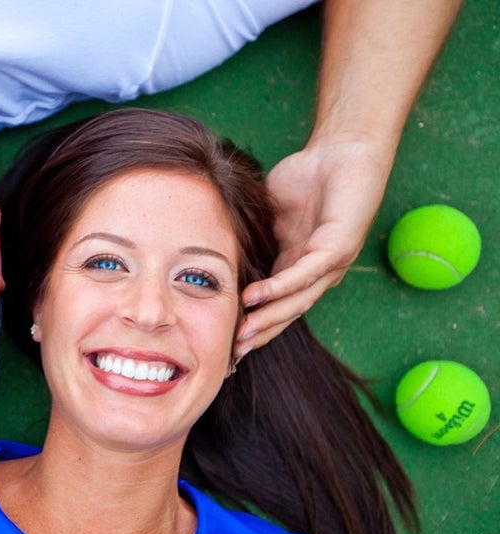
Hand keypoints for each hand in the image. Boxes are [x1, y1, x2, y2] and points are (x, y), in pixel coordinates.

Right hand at [236, 139, 392, 357]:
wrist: (344, 148)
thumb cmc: (308, 175)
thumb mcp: (271, 212)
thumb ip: (253, 235)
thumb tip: (221, 247)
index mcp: (299, 264)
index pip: (274, 303)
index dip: (253, 323)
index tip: (227, 341)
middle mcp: (316, 271)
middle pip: (286, 312)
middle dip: (259, 334)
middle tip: (232, 354)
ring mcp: (330, 263)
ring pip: (296, 301)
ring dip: (268, 320)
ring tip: (242, 334)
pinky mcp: (338, 248)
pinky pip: (304, 274)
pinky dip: (278, 287)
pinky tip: (255, 296)